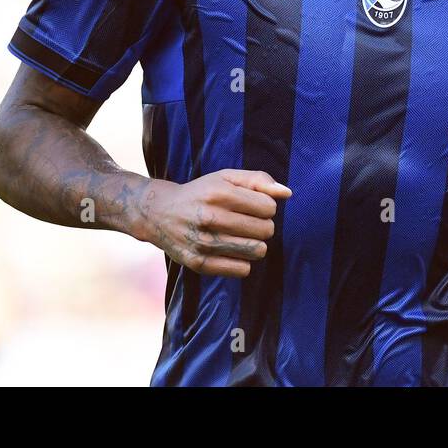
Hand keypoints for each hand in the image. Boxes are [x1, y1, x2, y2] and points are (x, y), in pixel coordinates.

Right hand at [133, 169, 290, 277]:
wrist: (159, 212)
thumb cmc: (201, 193)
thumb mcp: (226, 178)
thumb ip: (258, 180)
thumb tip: (287, 193)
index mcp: (219, 193)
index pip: (269, 208)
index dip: (267, 207)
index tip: (255, 207)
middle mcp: (209, 217)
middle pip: (265, 230)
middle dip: (263, 226)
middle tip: (249, 223)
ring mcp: (203, 242)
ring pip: (256, 251)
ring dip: (256, 244)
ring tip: (243, 237)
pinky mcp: (198, 263)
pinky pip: (242, 270)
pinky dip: (243, 261)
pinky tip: (232, 251)